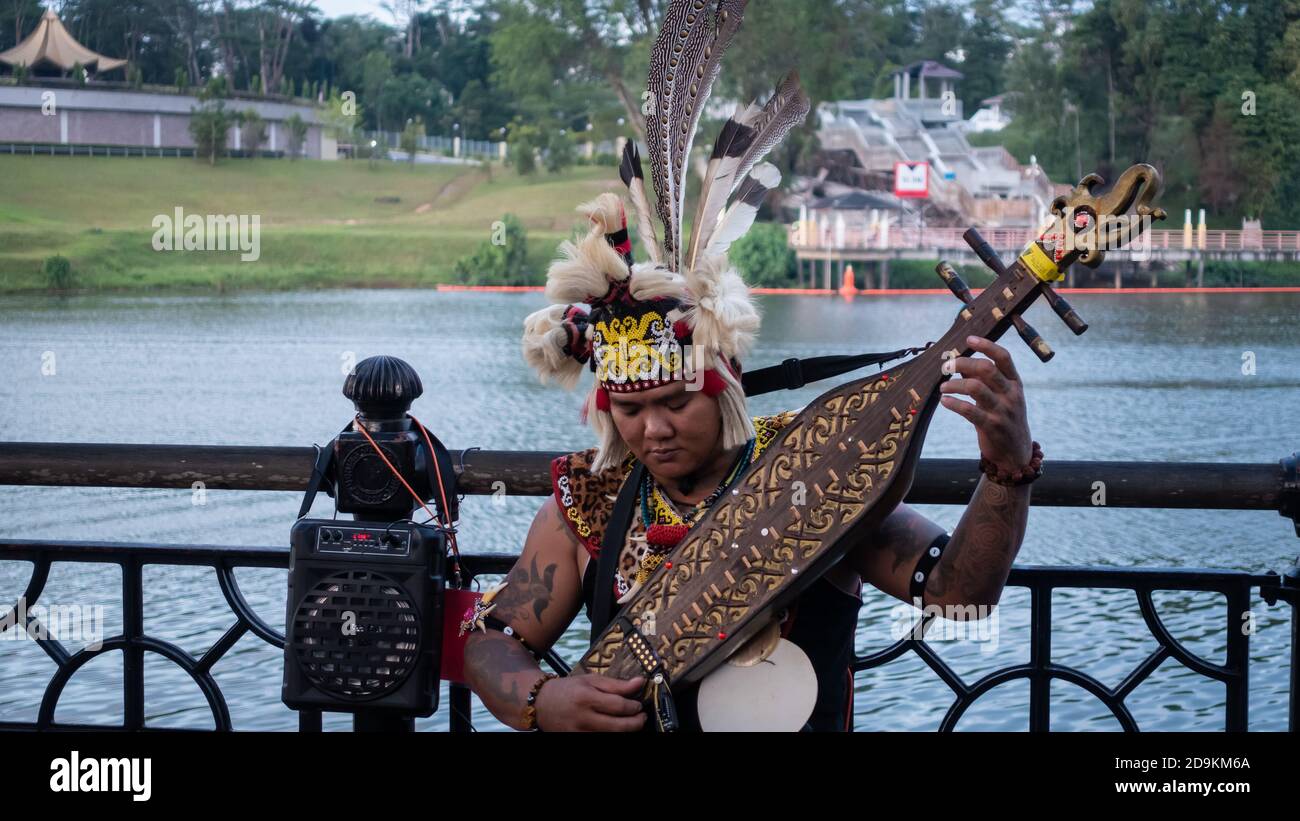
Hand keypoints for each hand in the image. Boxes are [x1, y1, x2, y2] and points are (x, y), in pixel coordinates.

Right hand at [534, 674, 647, 731]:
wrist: (541, 703)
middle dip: (636, 723)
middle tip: (641, 718)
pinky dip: (611, 736)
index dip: (634, 707)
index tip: (639, 705)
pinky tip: (615, 730)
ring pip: (610, 737)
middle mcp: (582, 718)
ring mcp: (578, 733)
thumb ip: (616, 684)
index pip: (619, 706)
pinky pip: (599, 741)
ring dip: (625, 732)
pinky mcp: (576, 740)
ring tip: (630, 724)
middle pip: (618, 727)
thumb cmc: (569, 689)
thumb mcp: (591, 680)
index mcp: (586, 698)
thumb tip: (640, 682)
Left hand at [938, 336, 1032, 472]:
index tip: (969, 339)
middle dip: (962, 363)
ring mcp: (1003, 410)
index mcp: (1015, 383)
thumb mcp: (1002, 397)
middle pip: (986, 369)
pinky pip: (968, 410)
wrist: (1016, 453)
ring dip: (954, 384)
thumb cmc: (1004, 419)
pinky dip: (953, 403)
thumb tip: (960, 362)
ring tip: (943, 387)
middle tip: (946, 366)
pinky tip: (944, 401)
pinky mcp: (992, 426)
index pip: (1004, 357)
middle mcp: (1011, 394)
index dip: (986, 345)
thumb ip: (986, 381)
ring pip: (975, 387)